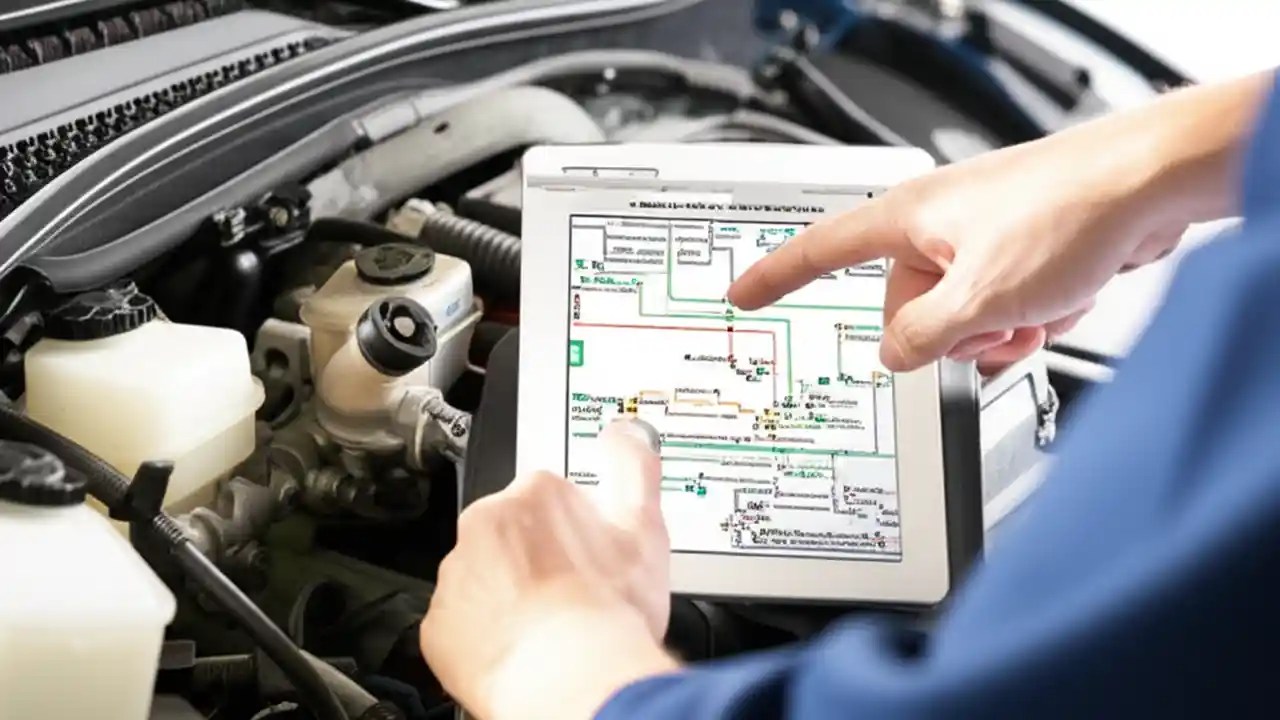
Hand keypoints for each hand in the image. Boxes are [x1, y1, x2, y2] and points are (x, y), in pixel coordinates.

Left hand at [419, 419, 679, 719]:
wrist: (571, 675)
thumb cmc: (608, 608)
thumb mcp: (644, 526)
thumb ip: (634, 467)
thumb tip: (625, 434)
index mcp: (533, 494)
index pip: (548, 500)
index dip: (573, 532)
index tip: (586, 559)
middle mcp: (484, 525)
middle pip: (510, 536)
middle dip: (534, 560)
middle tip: (569, 595)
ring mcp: (456, 575)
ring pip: (483, 579)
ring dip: (508, 597)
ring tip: (547, 628)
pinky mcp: (439, 625)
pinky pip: (460, 625)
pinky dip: (485, 637)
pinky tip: (519, 649)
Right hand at [727, 73, 1269, 371]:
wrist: (1154, 183)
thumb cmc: (1071, 210)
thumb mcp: (979, 298)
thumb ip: (922, 338)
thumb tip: (896, 357)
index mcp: (908, 219)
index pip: (820, 251)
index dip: (775, 277)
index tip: (742, 294)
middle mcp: (939, 226)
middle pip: (905, 307)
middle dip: (947, 334)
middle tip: (985, 328)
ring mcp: (982, 240)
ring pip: (960, 315)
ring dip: (996, 330)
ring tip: (1033, 311)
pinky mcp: (1024, 252)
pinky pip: (1003, 307)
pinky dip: (1029, 317)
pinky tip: (1058, 302)